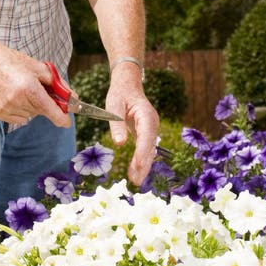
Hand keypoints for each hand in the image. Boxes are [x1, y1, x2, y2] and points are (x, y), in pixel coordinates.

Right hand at [0, 49, 70, 127]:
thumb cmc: (16, 63)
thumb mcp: (41, 68)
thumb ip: (58, 84)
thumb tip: (73, 98)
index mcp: (30, 88)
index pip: (51, 111)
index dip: (62, 118)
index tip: (66, 121)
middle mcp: (18, 100)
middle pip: (42, 112)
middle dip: (44, 103)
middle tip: (36, 90)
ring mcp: (7, 108)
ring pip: (30, 115)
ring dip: (31, 106)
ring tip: (21, 91)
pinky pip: (19, 118)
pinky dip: (21, 110)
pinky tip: (14, 97)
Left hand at [106, 69, 158, 184]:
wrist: (128, 85)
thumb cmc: (120, 93)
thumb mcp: (114, 104)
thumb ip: (116, 123)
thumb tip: (119, 144)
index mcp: (146, 114)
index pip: (146, 135)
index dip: (142, 151)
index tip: (138, 165)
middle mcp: (152, 123)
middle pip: (150, 146)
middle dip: (144, 164)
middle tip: (135, 180)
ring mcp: (151, 128)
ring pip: (149, 150)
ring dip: (143, 165)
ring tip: (135, 180)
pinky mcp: (146, 133)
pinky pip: (146, 148)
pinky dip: (141, 160)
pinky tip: (136, 171)